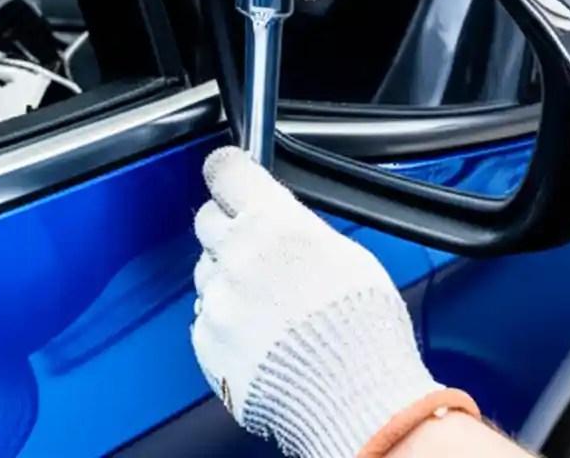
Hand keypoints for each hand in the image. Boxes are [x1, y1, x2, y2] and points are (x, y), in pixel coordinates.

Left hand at [191, 147, 439, 457]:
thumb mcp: (348, 257)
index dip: (227, 170)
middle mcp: (237, 255)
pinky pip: (205, 318)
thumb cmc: (364, 332)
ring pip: (206, 272)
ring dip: (228, 280)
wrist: (354, 399)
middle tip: (257, 250)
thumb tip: (283, 224)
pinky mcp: (207, 340)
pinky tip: (260, 338)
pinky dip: (226, 324)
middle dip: (228, 229)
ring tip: (271, 308)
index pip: (228, 171)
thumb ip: (300, 232)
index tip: (228, 173)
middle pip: (208, 220)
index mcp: (274, 224)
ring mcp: (218, 299)